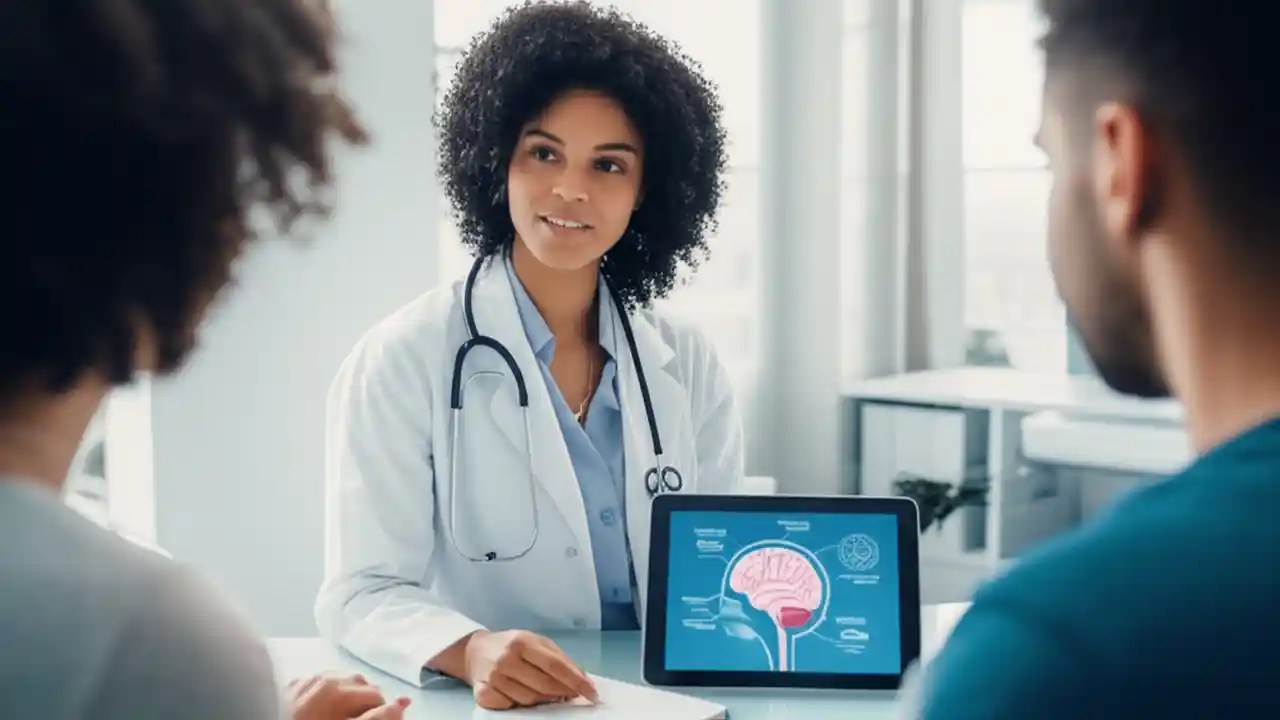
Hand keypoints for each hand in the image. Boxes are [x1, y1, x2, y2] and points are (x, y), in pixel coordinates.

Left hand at [288, 673, 411, 719]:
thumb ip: (377, 718)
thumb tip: (403, 702)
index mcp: (339, 690)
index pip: (376, 695)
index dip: (384, 710)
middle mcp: (323, 678)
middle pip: (358, 683)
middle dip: (366, 700)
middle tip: (365, 717)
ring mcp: (304, 681)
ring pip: (336, 680)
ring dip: (346, 694)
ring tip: (345, 714)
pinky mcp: (287, 688)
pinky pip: (314, 683)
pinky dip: (323, 693)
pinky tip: (321, 709)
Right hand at [463, 630, 598, 709]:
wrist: (474, 650)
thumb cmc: (511, 645)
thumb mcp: (536, 642)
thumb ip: (560, 658)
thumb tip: (583, 679)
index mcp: (522, 642)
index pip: (556, 666)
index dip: (576, 682)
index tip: (592, 693)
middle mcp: (507, 659)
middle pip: (544, 685)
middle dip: (563, 693)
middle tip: (572, 696)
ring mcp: (494, 677)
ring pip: (529, 700)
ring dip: (542, 700)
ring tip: (544, 692)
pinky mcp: (482, 693)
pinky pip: (509, 707)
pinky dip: (518, 704)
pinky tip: (519, 694)